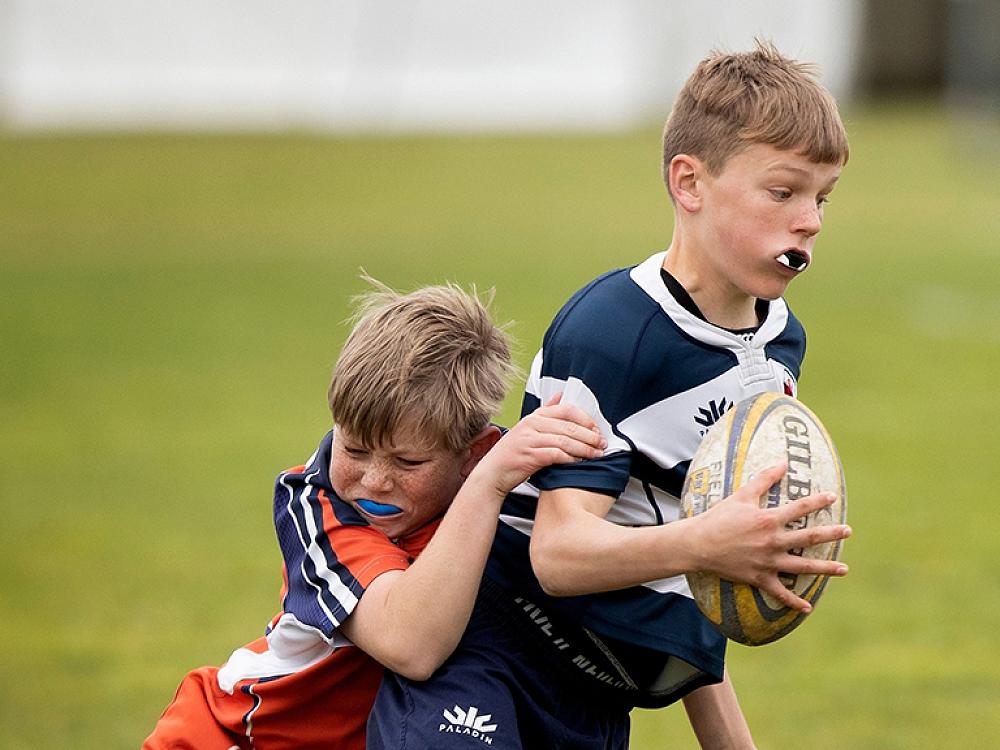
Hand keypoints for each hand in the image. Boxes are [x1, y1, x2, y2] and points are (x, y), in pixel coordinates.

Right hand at [471, 394, 606, 496]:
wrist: (492, 473)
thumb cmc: (512, 453)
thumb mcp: (527, 427)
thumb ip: (546, 411)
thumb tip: (560, 395)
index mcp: (534, 416)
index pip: (566, 410)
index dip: (585, 419)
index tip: (596, 429)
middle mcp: (532, 425)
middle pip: (569, 426)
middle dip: (590, 436)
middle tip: (602, 444)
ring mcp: (529, 440)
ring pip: (565, 440)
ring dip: (584, 449)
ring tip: (596, 455)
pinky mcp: (529, 456)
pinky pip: (556, 454)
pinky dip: (570, 458)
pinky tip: (578, 463)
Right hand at [690, 463, 850, 611]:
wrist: (698, 544)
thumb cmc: (719, 518)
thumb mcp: (741, 495)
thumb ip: (764, 479)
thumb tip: (783, 462)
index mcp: (769, 520)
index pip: (800, 508)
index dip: (818, 501)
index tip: (833, 497)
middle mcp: (772, 541)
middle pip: (808, 538)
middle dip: (831, 534)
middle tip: (848, 531)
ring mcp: (767, 562)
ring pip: (802, 567)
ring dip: (825, 569)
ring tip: (843, 569)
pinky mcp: (759, 578)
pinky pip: (780, 592)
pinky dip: (793, 602)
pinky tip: (808, 607)